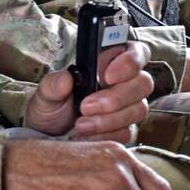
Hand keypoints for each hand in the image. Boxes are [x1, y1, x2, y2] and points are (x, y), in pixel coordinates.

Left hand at [24, 42, 153, 143]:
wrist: (49, 137)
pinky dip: (106, 135)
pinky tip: (86, 136)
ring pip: (138, 109)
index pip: (137, 52)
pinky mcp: (126, 129)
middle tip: (86, 106)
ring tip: (80, 125)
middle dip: (116, 97)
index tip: (108, 76)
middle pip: (143, 83)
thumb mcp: (46, 94)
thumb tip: (65, 78)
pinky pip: (128, 132)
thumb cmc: (52, 108)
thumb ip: (53, 84)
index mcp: (110, 62)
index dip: (130, 62)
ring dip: (109, 119)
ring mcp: (129, 107)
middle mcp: (125, 82)